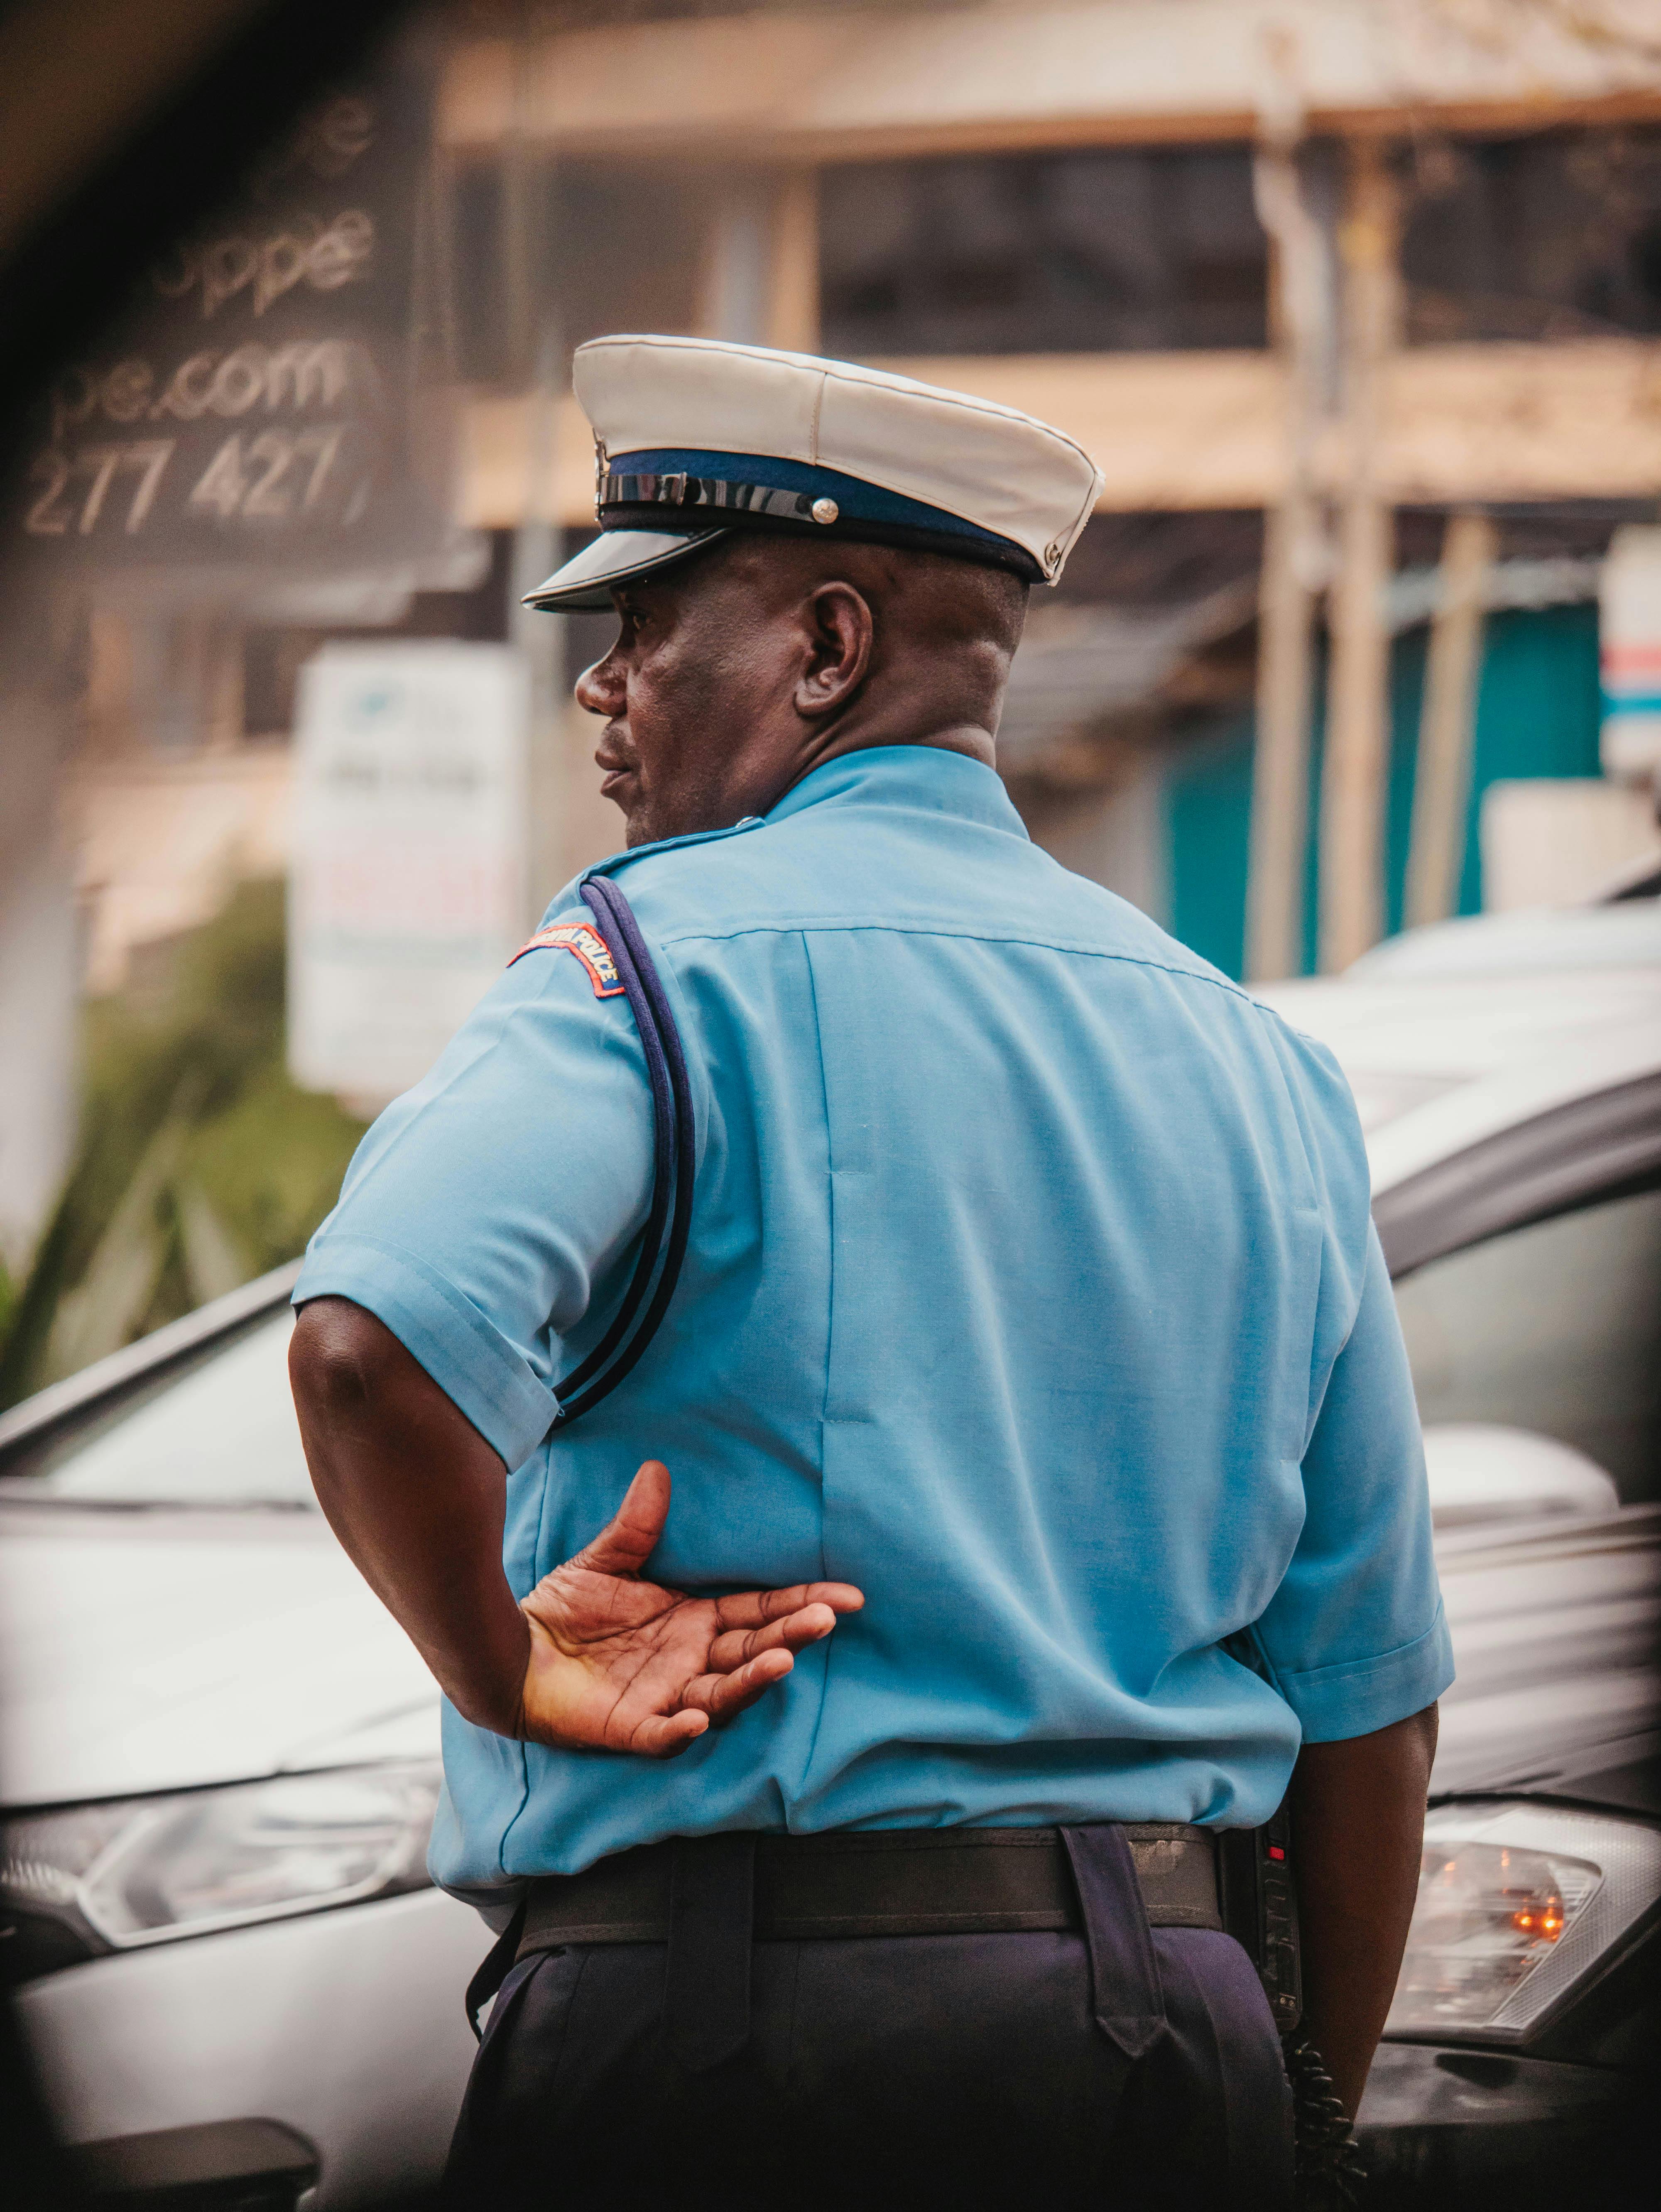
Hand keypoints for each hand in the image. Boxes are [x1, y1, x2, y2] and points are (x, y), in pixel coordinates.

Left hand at [515, 1459, 863, 1757]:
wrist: (510, 1653)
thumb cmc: (563, 1611)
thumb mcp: (604, 1562)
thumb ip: (635, 1525)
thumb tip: (656, 1468)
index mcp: (694, 1622)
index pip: (759, 1613)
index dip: (801, 1604)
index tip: (847, 1596)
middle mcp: (691, 1662)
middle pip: (754, 1652)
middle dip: (792, 1637)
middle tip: (825, 1621)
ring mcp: (666, 1698)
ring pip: (723, 1694)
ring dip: (753, 1682)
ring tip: (781, 1662)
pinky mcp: (630, 1728)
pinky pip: (662, 1735)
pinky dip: (681, 1729)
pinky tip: (698, 1716)